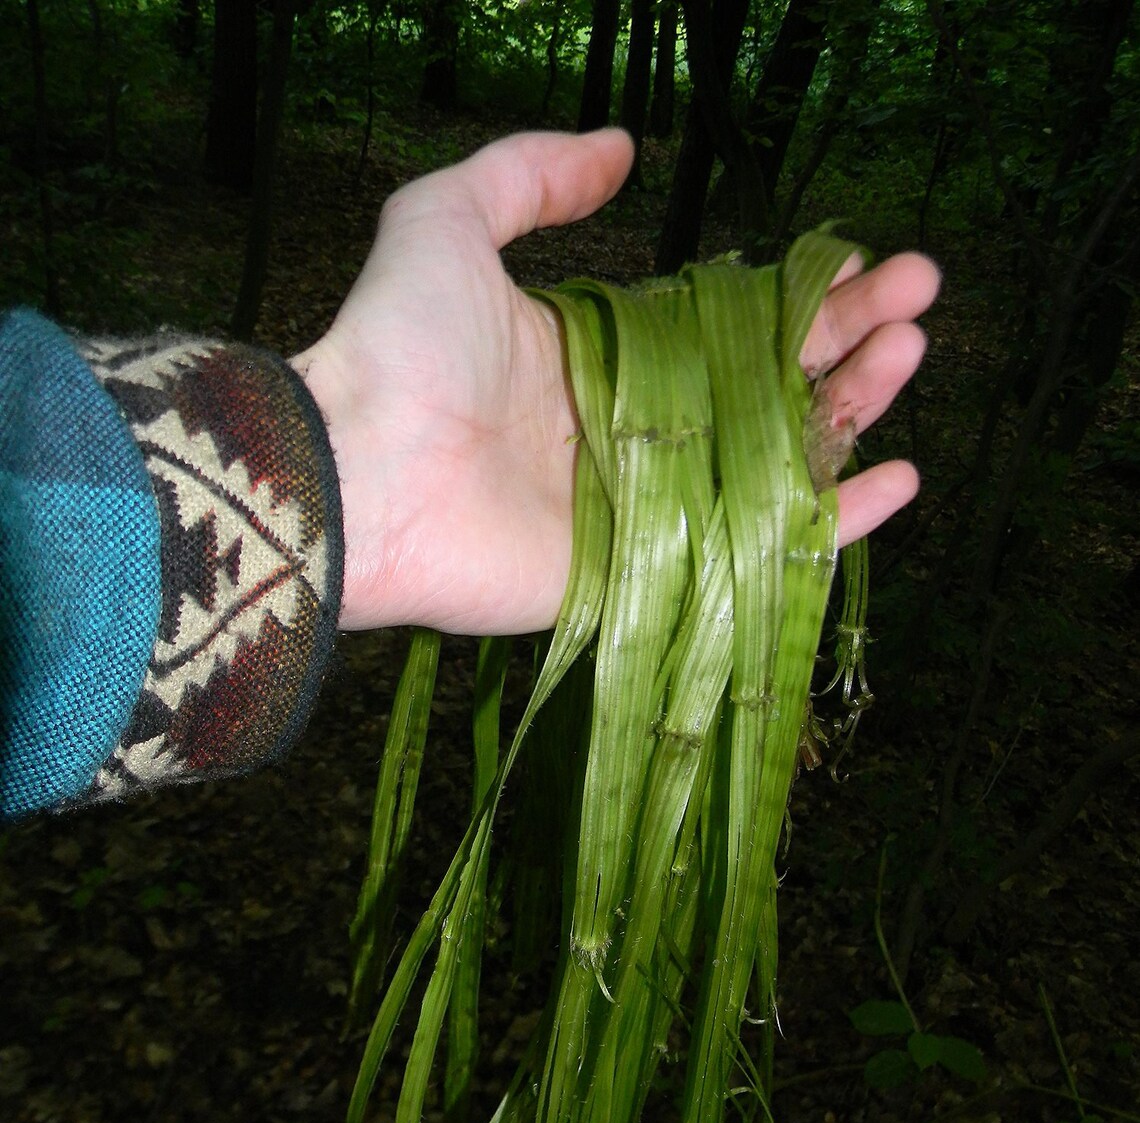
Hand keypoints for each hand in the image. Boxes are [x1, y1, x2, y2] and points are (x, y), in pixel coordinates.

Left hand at [291, 130, 939, 634]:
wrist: (364, 472)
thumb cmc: (401, 346)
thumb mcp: (449, 218)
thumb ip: (529, 173)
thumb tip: (620, 146)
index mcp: (606, 356)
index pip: (731, 324)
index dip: (800, 294)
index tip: (867, 261)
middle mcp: (641, 432)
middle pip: (772, 384)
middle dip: (849, 337)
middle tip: (919, 296)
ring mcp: (654, 507)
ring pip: (781, 458)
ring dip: (855, 408)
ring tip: (910, 353)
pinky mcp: (656, 572)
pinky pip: (764, 551)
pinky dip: (835, 524)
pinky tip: (898, 477)